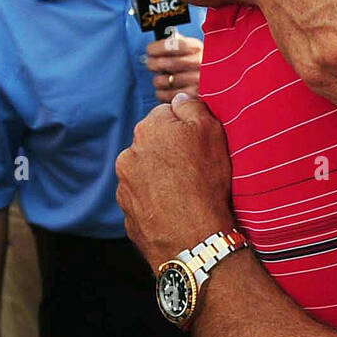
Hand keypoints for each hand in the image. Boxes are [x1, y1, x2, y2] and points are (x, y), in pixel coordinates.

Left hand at [117, 96, 236, 270]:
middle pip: (153, 142)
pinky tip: (175, 207)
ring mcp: (125, 185)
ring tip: (185, 191)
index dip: (185, 126)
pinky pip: (143, 197)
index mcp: (148, 129)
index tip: (199, 142)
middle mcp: (129, 153)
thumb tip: (179, 98)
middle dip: (170, 150)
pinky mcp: (127, 211)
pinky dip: (156, 198)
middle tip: (195, 167)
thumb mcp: (211, 132)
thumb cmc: (205, 182)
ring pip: (145, 170)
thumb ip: (192, 107)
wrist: (192, 238)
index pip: (166, 113)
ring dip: (160, 175)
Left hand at [145, 28, 202, 100]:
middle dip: (152, 64)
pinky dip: (161, 93)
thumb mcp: (194, 48)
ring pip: (160, 81)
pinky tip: (168, 89)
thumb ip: (177, 42)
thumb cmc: (201, 64)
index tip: (151, 51)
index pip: (170, 45)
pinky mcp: (192, 97)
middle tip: (153, 65)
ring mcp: (197, 81)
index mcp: (197, 47)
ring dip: (158, 80)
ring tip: (164, 78)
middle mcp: (199, 63)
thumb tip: (158, 42)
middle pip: (162, 63)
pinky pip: (165, 95)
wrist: (220, 80)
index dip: (155, 48)